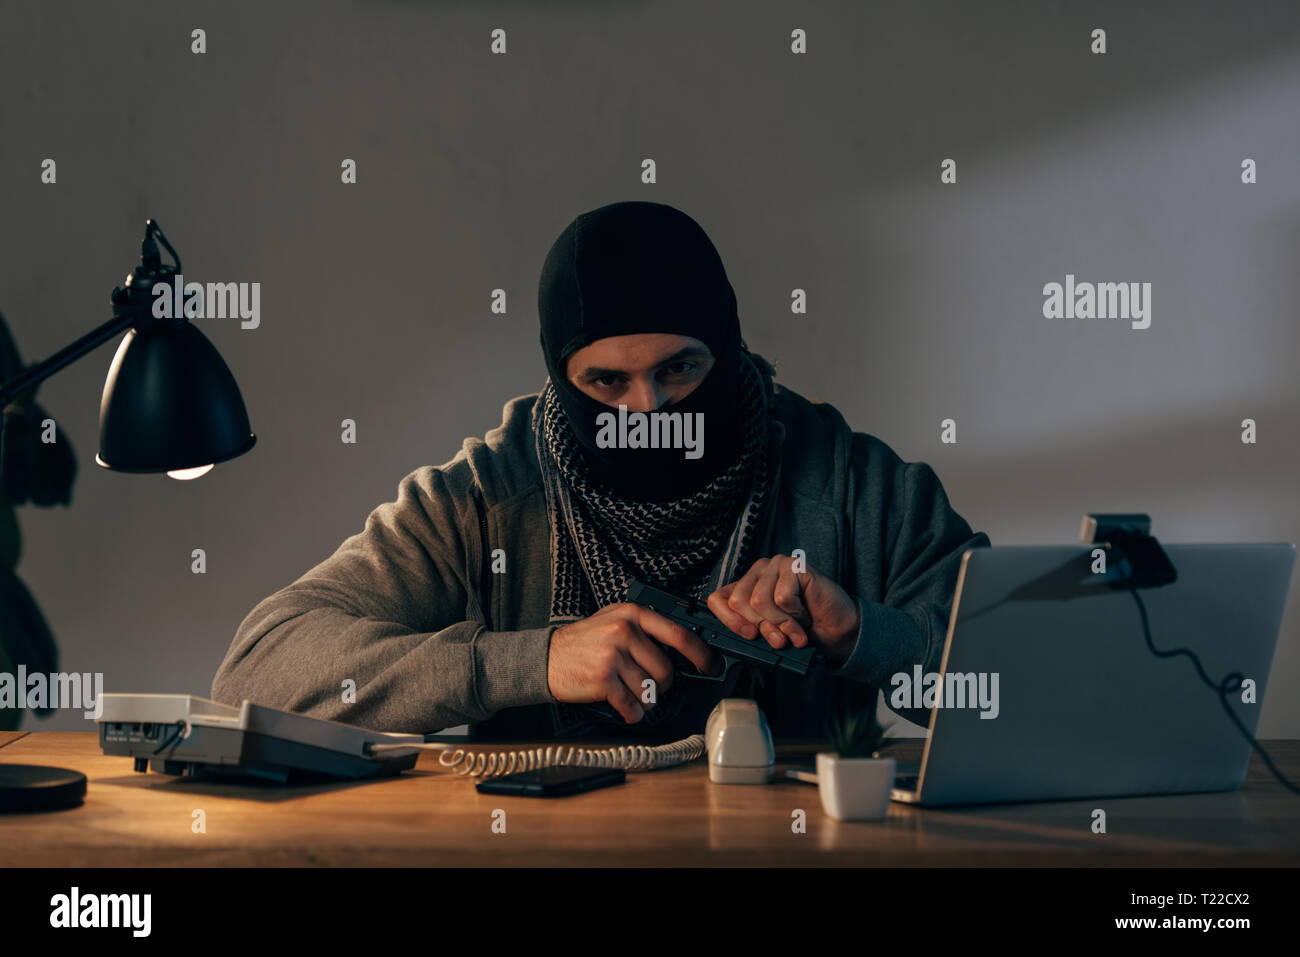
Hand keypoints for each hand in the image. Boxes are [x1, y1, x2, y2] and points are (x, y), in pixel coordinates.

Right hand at [546, 603, 723, 722]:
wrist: (545, 657)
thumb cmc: (583, 642)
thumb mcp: (614, 620)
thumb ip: (645, 629)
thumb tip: (683, 648)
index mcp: (633, 614)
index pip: (679, 634)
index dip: (701, 654)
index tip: (711, 666)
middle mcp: (625, 631)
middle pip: (666, 670)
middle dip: (661, 686)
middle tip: (647, 685)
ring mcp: (613, 655)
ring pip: (650, 690)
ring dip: (645, 701)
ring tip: (630, 694)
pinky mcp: (603, 678)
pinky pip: (632, 704)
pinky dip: (632, 712)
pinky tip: (625, 708)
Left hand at [706, 555, 860, 668]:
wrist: (837, 631)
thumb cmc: (802, 631)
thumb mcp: (768, 633)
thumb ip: (749, 629)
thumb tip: (739, 631)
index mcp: (745, 586)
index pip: (718, 599)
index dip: (730, 622)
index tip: (750, 635)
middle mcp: (758, 571)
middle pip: (739, 602)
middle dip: (761, 626)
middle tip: (781, 637)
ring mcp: (776, 565)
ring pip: (760, 600)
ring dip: (782, 623)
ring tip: (796, 628)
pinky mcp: (795, 565)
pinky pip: (782, 597)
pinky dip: (796, 614)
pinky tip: (805, 613)